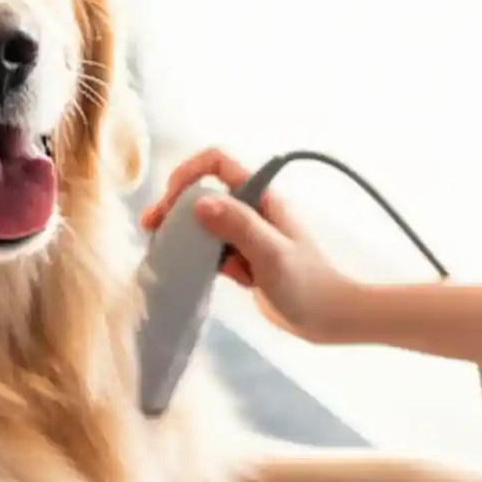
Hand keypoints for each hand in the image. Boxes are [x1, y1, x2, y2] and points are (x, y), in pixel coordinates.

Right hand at [140, 147, 346, 341]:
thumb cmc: (307, 284)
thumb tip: (200, 203)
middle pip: (204, 193)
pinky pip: (212, 250)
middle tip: (152, 229)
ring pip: (204, 224)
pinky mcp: (243, 259)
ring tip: (164, 252)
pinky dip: (200, 258)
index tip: (171, 199)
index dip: (190, 172)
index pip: (218, 163)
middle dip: (176, 207)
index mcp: (261, 196)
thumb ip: (239, 226)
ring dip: (185, 236)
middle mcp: (251, 210)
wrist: (329, 317)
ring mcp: (246, 235)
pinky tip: (195, 273)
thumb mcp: (271, 253)